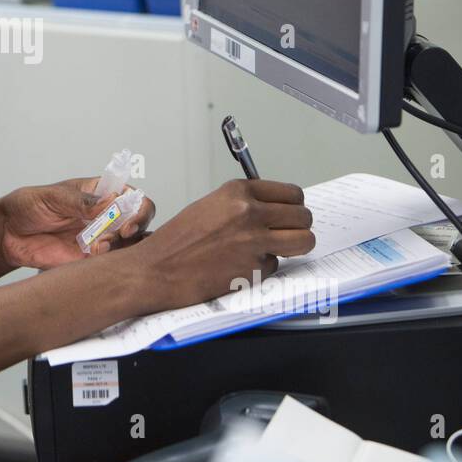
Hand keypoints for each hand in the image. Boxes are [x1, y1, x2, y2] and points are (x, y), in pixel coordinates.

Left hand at [0, 177, 156, 269]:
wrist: (7, 233)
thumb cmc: (27, 205)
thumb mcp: (52, 197)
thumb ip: (80, 201)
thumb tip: (110, 201)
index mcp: (100, 193)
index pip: (134, 197)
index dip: (139, 208)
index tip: (128, 220)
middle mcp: (105, 216)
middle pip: (138, 223)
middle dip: (134, 229)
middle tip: (118, 234)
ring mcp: (99, 238)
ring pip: (128, 245)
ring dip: (121, 246)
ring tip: (98, 245)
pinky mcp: (89, 260)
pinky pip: (109, 264)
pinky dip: (107, 262)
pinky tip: (91, 256)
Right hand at [128, 179, 313, 313]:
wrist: (157, 269)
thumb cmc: (177, 241)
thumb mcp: (210, 206)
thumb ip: (242, 204)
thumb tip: (273, 210)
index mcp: (238, 192)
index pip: (292, 193)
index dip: (295, 206)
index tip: (291, 214)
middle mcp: (249, 213)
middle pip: (304, 217)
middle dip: (300, 227)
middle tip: (287, 234)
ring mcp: (254, 242)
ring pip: (303, 241)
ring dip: (294, 247)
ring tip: (276, 250)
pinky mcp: (254, 269)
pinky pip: (275, 266)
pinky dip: (261, 268)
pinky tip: (239, 267)